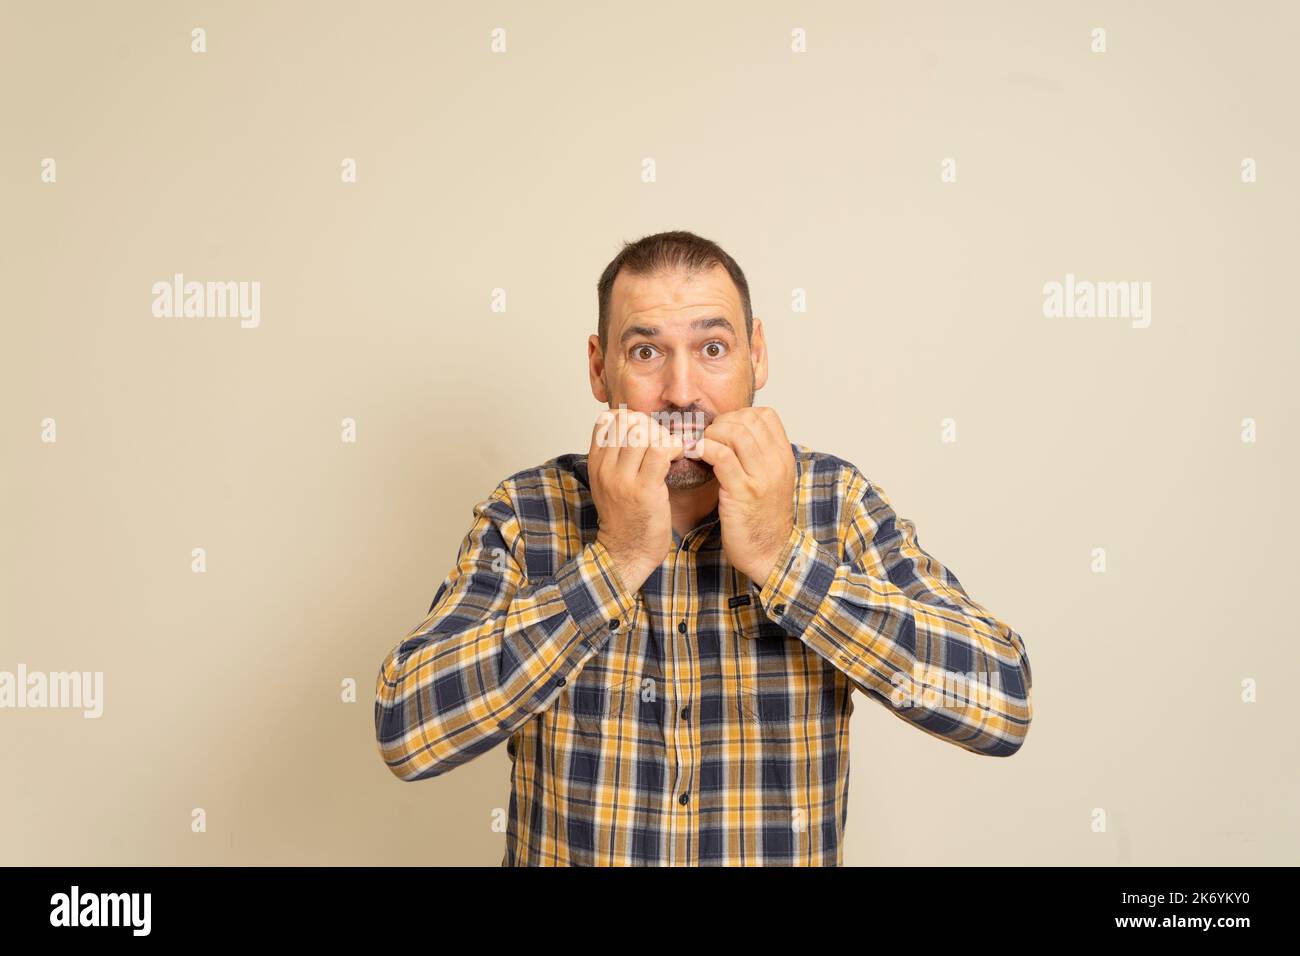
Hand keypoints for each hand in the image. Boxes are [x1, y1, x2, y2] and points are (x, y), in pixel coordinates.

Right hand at [587, 408, 684, 594]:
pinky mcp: (643, 490)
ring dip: (664, 437)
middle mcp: (605, 468)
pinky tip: (678, 459)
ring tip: (671, 452)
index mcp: (596, 463)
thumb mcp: (609, 483)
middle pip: (628, 421)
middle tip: (663, 442)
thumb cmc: (625, 519)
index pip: (608, 419)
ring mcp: (622, 479)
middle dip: (652, 425)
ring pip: (644, 432)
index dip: (632, 418)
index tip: (647, 432)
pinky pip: (660, 451)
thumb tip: (639, 429)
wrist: (626, 553)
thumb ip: (617, 457)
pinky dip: (674, 448)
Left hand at [692, 407, 795, 586]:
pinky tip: (695, 455)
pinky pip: (721, 457)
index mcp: (784, 458)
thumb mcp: (770, 481)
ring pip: (735, 433)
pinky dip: (704, 449)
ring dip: (711, 435)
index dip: (740, 415)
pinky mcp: (742, 492)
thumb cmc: (763, 519)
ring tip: (701, 447)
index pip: (766, 416)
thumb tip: (733, 433)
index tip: (724, 430)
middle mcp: (776, 464)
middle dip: (721, 423)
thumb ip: (759, 457)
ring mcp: (761, 477)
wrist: (770, 553)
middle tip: (707, 438)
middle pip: (748, 420)